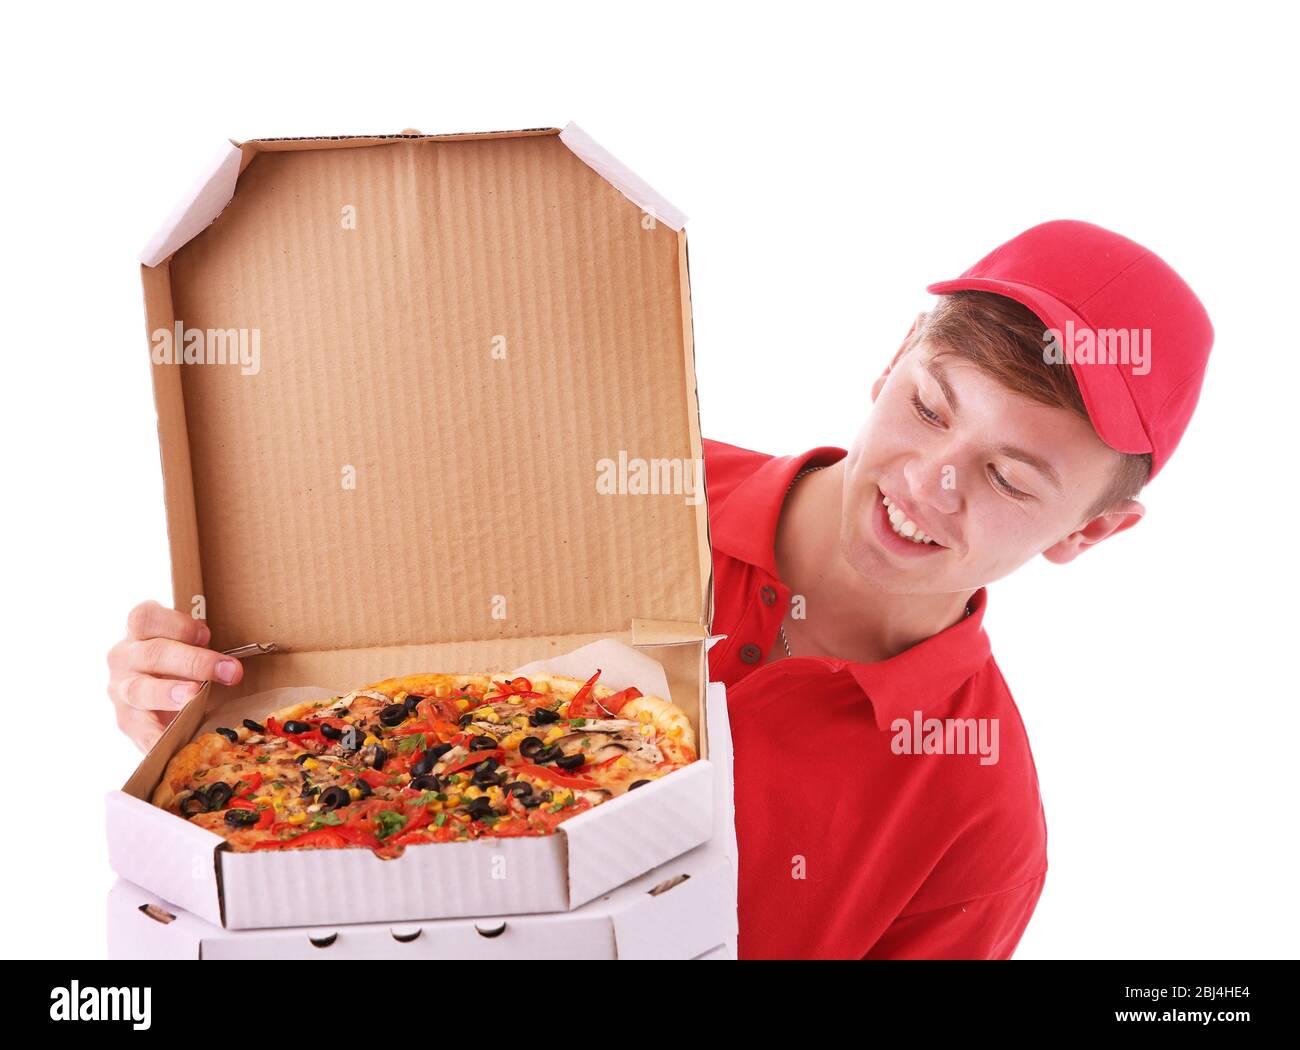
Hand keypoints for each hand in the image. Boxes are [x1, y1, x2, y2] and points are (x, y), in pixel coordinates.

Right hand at [107, 600, 243, 751]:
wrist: (159, 691)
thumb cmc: (180, 659)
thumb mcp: (189, 644)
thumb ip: (203, 646)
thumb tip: (235, 665)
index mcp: (140, 629)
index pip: (146, 618)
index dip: (177, 625)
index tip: (207, 635)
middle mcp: (124, 656)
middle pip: (153, 654)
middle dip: (194, 662)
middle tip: (229, 671)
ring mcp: (121, 689)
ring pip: (140, 690)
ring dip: (170, 693)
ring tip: (193, 696)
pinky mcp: (126, 720)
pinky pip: (139, 731)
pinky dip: (155, 738)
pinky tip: (172, 743)